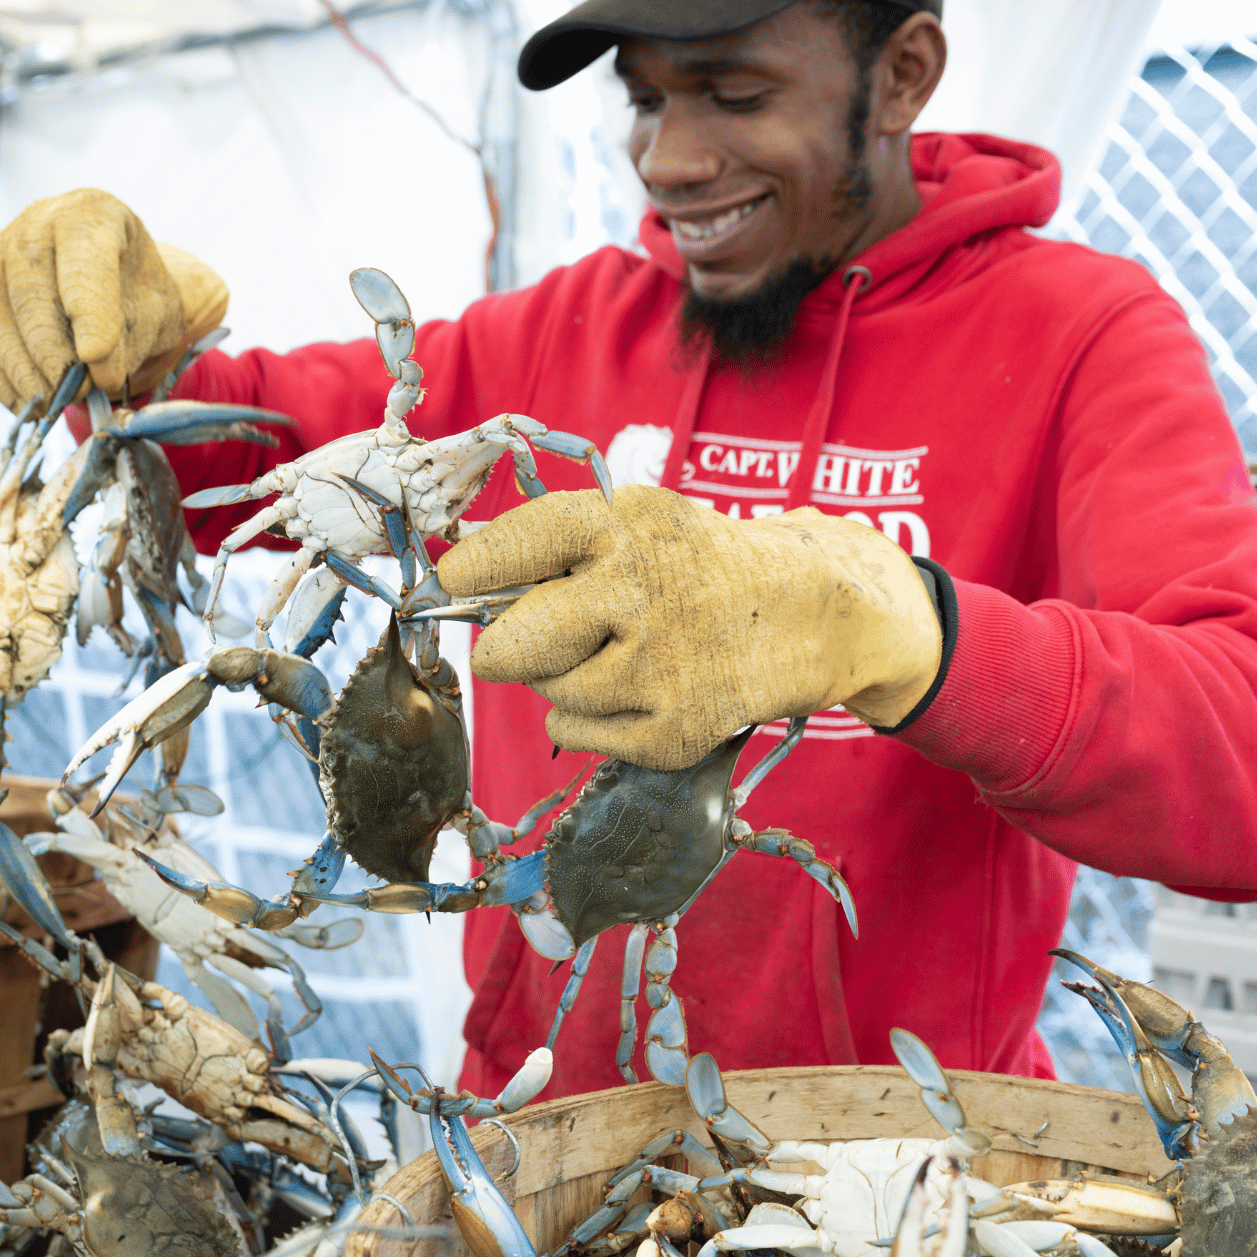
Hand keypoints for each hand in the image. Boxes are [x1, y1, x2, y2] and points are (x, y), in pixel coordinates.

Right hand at [0, 189, 227, 410]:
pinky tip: (35, 400)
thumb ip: (130, 340)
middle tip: (83, 391)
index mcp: (89, 215)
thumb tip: (94, 377)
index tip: (96, 355)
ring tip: (62, 400)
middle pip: (30, 295)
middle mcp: (31, 228)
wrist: (111, 295)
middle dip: (56, 355)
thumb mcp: (156, 312)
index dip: (88, 310)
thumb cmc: (136, 298)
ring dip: (29, 375)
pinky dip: (3, 383)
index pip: (82, 261)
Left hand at [438, 485, 942, 769]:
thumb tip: (453, 584)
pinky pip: (574, 733)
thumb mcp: (639, 523)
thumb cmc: (700, 567)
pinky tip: (638, 688)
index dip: (464, 573)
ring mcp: (658, 668)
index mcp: (624, 525)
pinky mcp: (671, 730)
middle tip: (529, 638)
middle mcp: (640, 592)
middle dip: (506, 646)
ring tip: (617, 653)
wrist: (812, 613)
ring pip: (544, 693)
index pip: (509, 549)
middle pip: (508, 645)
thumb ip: (553, 547)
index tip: (444, 586)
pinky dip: (590, 717)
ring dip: (561, 678)